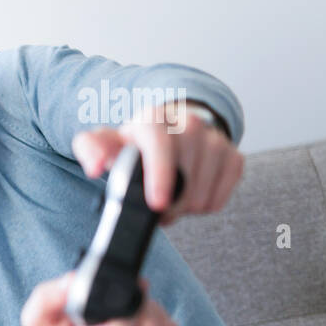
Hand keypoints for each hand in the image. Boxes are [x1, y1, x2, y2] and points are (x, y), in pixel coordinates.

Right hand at [11, 272, 177, 325]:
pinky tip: (142, 322)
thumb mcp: (37, 322)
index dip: (131, 304)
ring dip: (154, 311)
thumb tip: (73, 282)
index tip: (127, 290)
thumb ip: (47, 297)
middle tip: (130, 295)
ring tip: (134, 308)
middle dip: (144, 304)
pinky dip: (161, 323)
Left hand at [71, 100, 242, 224]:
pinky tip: (189, 193)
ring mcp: (215, 140)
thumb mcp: (106, 143)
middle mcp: (189, 124)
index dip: (161, 175)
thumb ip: (91, 150)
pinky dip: (201, 205)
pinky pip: (219, 199)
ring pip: (202, 195)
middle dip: (166, 203)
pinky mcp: (234, 157)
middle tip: (151, 204)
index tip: (158, 203)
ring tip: (168, 197)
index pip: (161, 144)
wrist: (170, 132)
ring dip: (182, 207)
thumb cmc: (134, 143)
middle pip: (185, 177)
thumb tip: (96, 166)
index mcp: (154, 119)